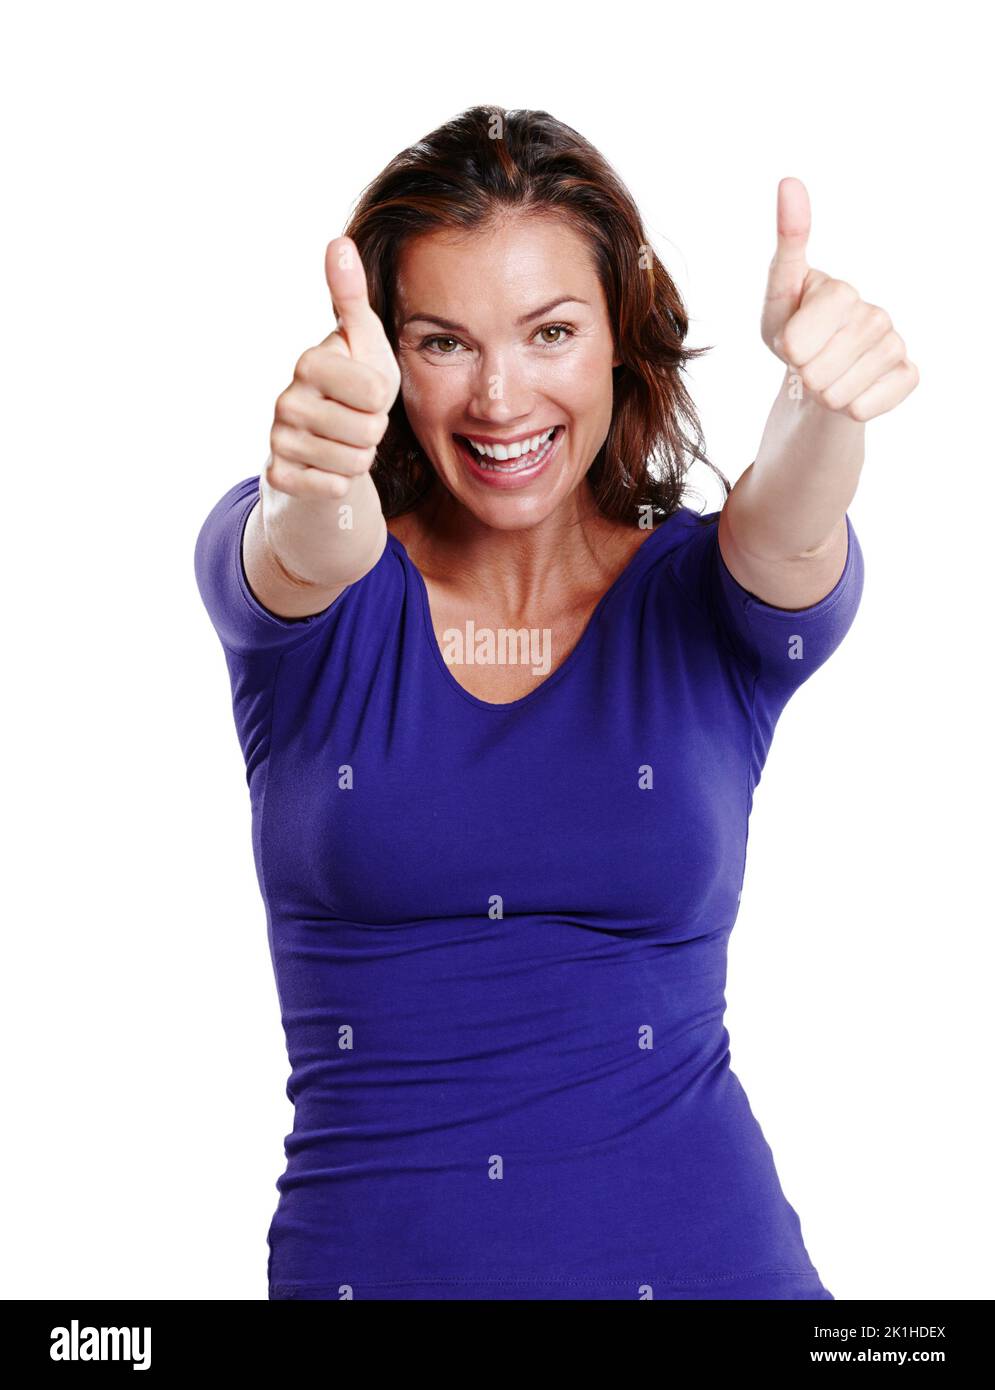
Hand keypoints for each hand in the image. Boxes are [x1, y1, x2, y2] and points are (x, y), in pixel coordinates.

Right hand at [268, 236, 401, 498]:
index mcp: (310, 361)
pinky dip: (341, 483)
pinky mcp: (278, 474)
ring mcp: (278, 438)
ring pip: (352, 463)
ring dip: (360, 458)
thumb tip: (338, 241)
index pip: (374, 390)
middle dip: (373, 431)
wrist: (322, 446)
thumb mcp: (364, 343)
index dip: (382, 398)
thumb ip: (352, 296)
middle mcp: (286, 397)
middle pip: (368, 430)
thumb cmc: (352, 388)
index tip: (366, 391)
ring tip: (344, 441)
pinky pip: (332, 487)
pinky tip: (327, 467)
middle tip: (356, 420)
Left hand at [761, 178, 918, 421]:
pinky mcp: (907, 375)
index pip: (795, 345)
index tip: (792, 337)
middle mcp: (875, 314)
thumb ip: (787, 242)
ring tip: (827, 372)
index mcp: (840, 291)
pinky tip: (851, 387)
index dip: (786, 351)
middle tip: (810, 359)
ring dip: (822, 393)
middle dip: (802, 374)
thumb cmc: (795, 327)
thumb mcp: (779, 292)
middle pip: (815, 373)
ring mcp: (894, 345)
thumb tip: (789, 181)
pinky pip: (862, 410)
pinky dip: (848, 408)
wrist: (821, 370)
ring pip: (836, 396)